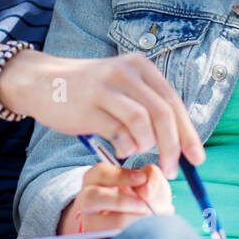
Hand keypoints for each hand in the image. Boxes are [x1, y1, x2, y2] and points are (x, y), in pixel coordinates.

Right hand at [0, 50, 204, 177]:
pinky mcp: (89, 105)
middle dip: (173, 147)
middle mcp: (127, 72)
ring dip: (147, 146)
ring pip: (143, 122)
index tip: (197, 158)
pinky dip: (125, 146)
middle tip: (172, 170)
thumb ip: (146, 108)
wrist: (41, 82)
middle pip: (163, 113)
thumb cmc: (87, 92)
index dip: (188, 133)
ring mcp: (107, 86)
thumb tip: (177, 142)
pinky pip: (118, 131)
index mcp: (141, 67)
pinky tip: (119, 149)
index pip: (174, 102)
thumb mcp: (121, 88)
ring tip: (138, 153)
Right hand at [59, 161, 172, 234]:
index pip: (100, 172)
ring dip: (131, 222)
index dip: (121, 175)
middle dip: (121, 201)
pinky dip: (131, 237)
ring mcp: (91, 224)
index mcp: (96, 180)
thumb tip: (146, 190)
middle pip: (93, 198)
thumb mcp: (149, 182)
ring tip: (149, 220)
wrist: (144, 224)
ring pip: (103, 224)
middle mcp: (87, 201)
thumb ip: (152, 176)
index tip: (142, 179)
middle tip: (144, 206)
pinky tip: (144, 232)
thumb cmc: (144, 197)